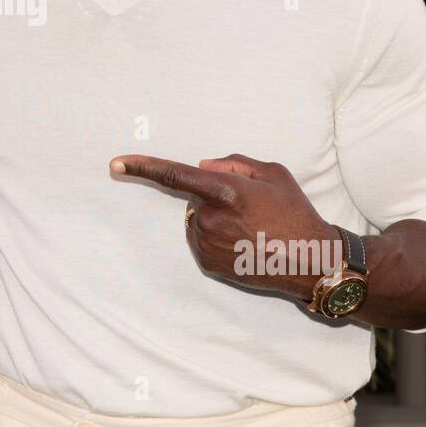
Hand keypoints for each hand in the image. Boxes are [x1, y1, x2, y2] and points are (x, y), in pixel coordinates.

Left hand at [109, 152, 340, 301]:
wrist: (310, 261)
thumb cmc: (295, 212)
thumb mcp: (272, 174)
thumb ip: (233, 164)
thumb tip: (202, 167)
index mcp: (225, 192)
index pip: (174, 175)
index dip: (142, 167)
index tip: (115, 163)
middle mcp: (209, 219)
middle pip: (195, 197)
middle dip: (214, 195)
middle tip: (250, 207)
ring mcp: (206, 244)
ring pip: (197, 218)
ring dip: (214, 217)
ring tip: (251, 227)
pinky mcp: (207, 263)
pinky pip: (201, 239)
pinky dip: (217, 236)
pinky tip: (245, 242)